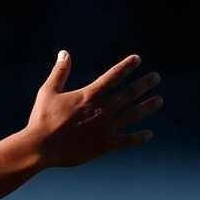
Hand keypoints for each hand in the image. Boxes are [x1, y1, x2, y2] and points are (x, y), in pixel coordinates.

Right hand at [26, 50, 162, 167]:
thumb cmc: (42, 119)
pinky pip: (127, 140)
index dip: (126, 66)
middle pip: (129, 93)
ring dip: (147, 106)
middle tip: (156, 78)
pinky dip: (139, 137)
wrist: (40, 147)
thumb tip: (64, 53)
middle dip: (144, 84)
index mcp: (89, 95)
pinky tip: (148, 134)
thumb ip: (59, 72)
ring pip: (133, 114)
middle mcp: (102, 109)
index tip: (137, 59)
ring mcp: (105, 127)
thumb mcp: (48, 92)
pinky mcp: (104, 145)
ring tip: (158, 100)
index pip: (113, 76)